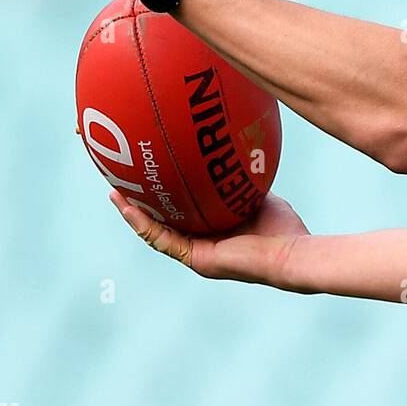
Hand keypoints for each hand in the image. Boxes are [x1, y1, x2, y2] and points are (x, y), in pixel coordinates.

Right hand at [110, 190, 311, 286]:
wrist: (293, 253)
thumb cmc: (283, 228)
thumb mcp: (252, 193)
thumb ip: (237, 177)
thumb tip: (227, 146)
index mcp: (211, 231)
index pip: (178, 212)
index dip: (160, 195)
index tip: (144, 173)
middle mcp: (199, 243)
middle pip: (160, 221)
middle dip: (138, 202)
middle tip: (119, 179)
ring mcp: (195, 254)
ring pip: (154, 231)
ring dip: (132, 212)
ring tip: (113, 191)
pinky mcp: (196, 259)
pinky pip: (163, 240)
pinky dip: (143, 224)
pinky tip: (128, 207)